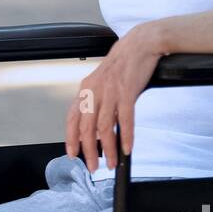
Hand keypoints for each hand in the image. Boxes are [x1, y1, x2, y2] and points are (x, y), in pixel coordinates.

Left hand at [65, 22, 165, 171]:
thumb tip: (96, 126)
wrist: (140, 44)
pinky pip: (124, 119)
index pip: (72, 119)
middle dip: (89, 151)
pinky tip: (126, 149)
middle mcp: (94, 91)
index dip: (71, 139)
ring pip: (104, 127)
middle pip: (86, 128)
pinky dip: (125, 137)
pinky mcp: (126, 91)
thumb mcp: (102, 81)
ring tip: (111, 163)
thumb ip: (96, 101)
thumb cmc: (123, 65)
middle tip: (93, 167)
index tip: (73, 155)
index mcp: (85, 89)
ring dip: (108, 149)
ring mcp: (110, 91)